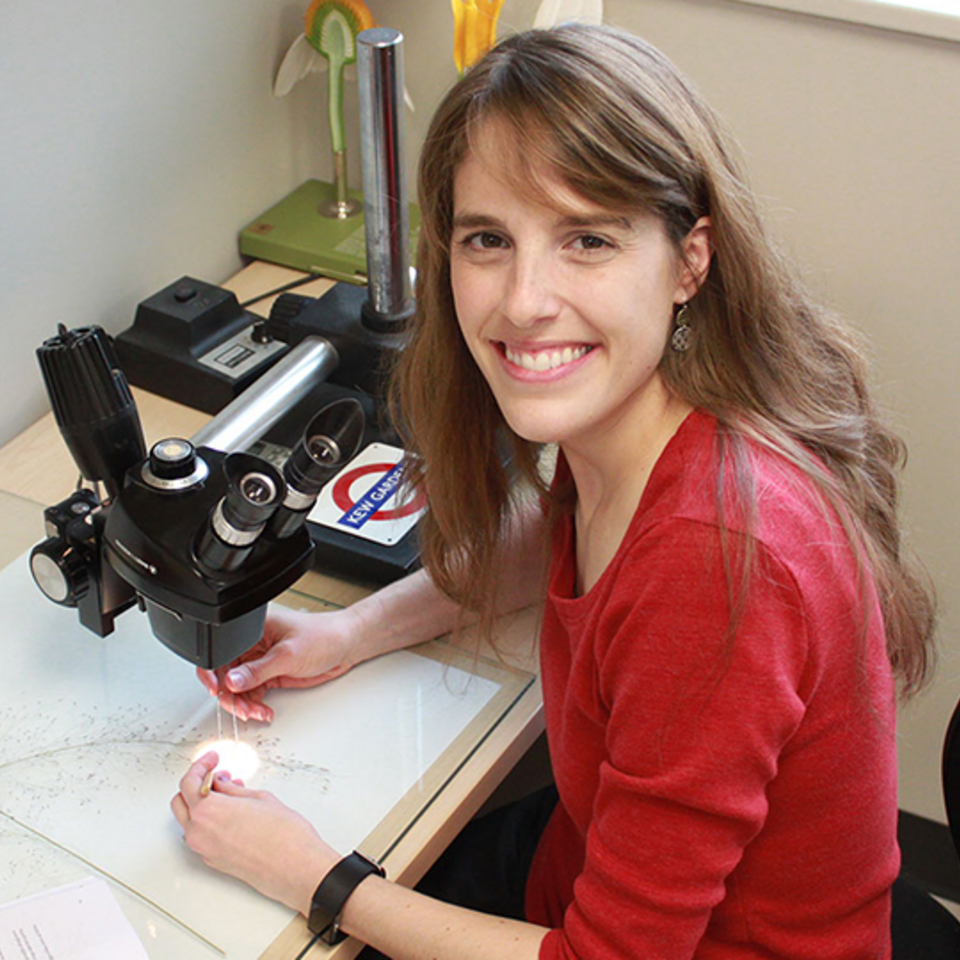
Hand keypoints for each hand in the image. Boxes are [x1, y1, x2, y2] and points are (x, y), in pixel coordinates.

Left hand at [171, 752, 337, 915]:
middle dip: (196, 784)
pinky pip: (201, 835)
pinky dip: (209, 820)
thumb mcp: (259, 798)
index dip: (200, 765)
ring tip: (230, 793)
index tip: (211, 760)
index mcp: (208, 811)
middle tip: (217, 774)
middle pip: (181, 801)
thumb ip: (232, 789)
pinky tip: (231, 813)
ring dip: (203, 803)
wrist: (294, 866)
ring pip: (190, 819)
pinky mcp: (213, 860)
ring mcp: (204, 849)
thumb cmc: (282, 835)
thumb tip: (222, 784)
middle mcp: (199, 832)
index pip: (189, 782)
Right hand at [198, 606, 356, 721]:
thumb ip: (258, 670)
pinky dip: (255, 705)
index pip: (222, 652)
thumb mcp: (288, 654)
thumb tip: (231, 681)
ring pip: (239, 688)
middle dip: (231, 695)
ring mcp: (261, 661)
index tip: (216, 690)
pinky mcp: (271, 674)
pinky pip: (253, 693)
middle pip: (226, 675)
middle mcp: (253, 645)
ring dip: (244, 704)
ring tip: (256, 713)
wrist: (346, 645)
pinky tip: (263, 711)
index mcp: (252, 630)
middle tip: (243, 709)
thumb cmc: (323, 636)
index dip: (213, 672)